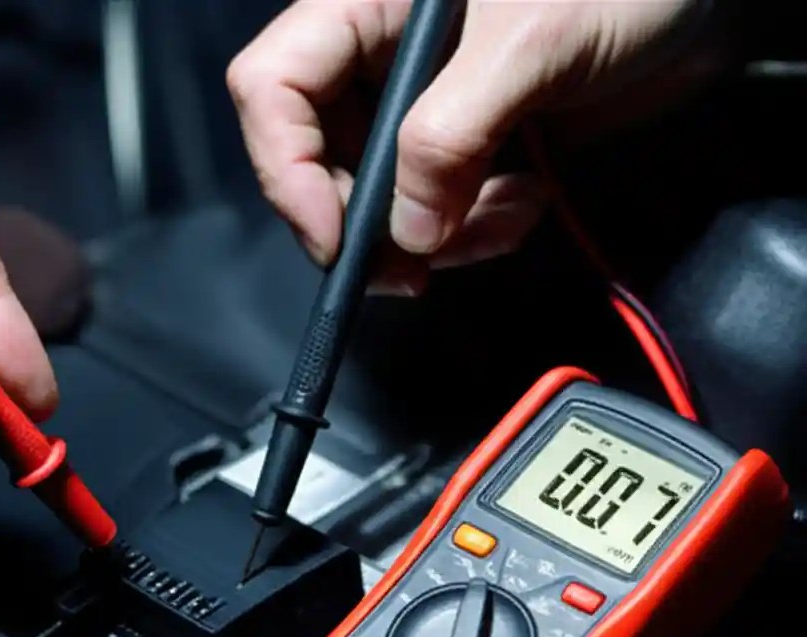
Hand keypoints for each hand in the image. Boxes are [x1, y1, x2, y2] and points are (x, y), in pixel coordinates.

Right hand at [228, 0, 719, 293]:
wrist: (707, 7)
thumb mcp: (529, 46)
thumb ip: (449, 136)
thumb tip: (405, 233)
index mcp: (365, 5)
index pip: (271, 87)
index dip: (286, 168)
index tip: (335, 240)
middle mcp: (375, 55)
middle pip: (313, 154)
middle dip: (367, 221)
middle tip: (416, 267)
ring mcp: (416, 102)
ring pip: (374, 195)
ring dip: (432, 233)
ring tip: (502, 219)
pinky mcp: (458, 141)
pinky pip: (430, 206)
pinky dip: (469, 227)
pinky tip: (521, 203)